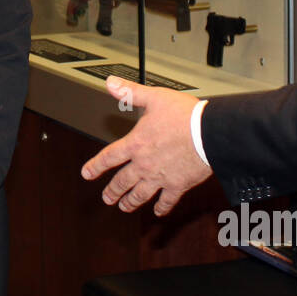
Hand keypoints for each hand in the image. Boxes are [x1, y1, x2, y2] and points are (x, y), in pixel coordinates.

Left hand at [81, 77, 211, 216]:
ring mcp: (160, 177)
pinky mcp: (178, 185)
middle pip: (122, 181)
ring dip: (130, 202)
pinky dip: (162, 207)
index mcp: (136, 144)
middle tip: (107, 198)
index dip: (96, 166)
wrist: (209, 133)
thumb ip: (130, 92)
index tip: (87, 174)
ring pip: (140, 194)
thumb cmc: (184, 115)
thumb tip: (111, 83)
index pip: (109, 157)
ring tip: (124, 207)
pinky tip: (158, 211)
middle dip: (112, 191)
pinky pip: (167, 200)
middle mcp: (144, 164)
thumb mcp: (154, 98)